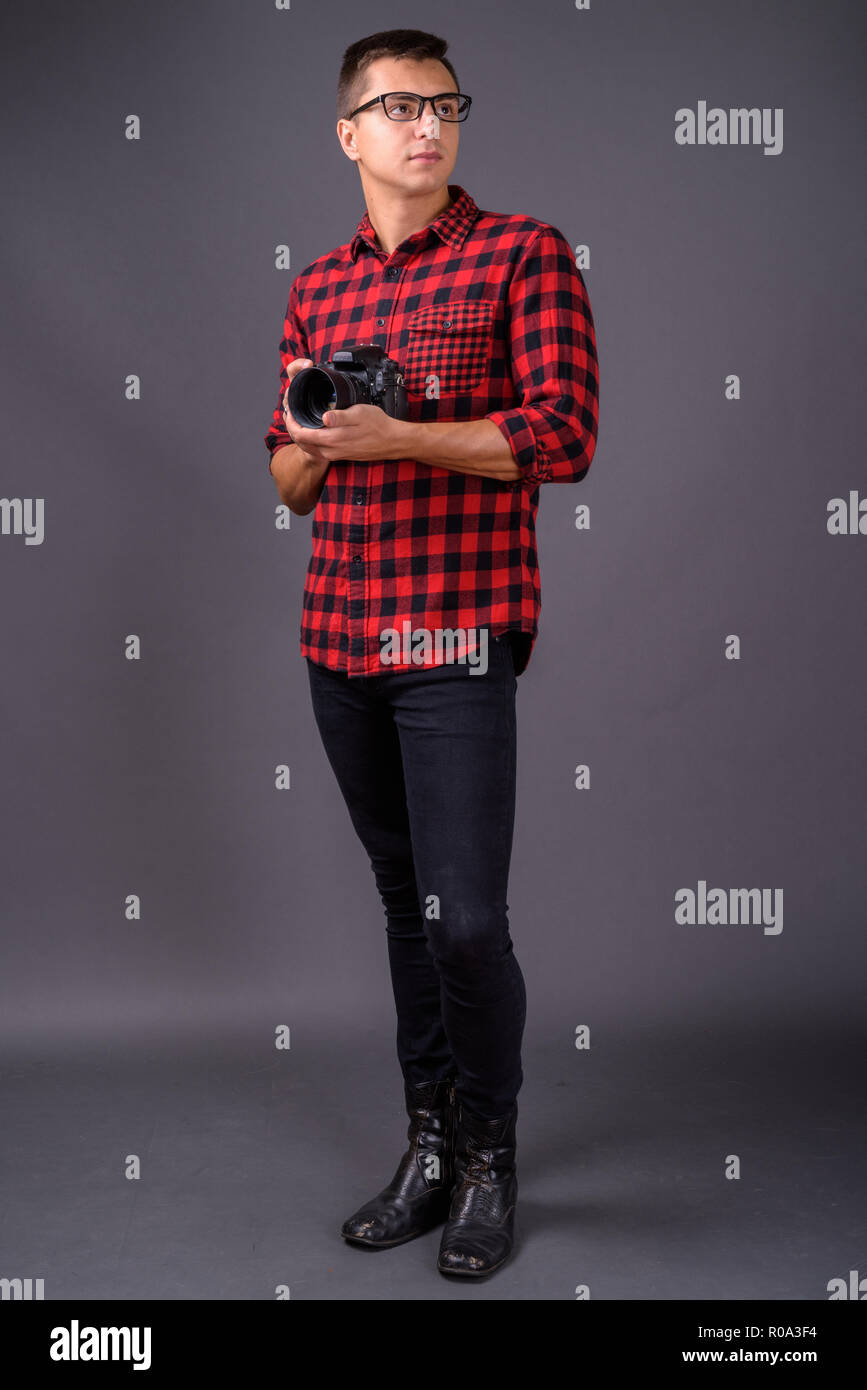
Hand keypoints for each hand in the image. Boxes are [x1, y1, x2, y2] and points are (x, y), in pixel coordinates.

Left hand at [285, 396, 408, 465]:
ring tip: (299, 419)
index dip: (291, 422)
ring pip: (308, 448)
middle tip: (291, 413)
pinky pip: (317, 450)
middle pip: (301, 443)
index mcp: (332, 440)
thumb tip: (324, 417)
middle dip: (292, 428)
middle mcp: (330, 451)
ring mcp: (335, 455)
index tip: (290, 410)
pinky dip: (310, 440)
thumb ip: (340, 416)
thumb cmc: (378, 426)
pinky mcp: (339, 456)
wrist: (392, 442)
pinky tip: (313, 430)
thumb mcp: (359, 414)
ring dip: (300, 435)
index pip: (300, 435)